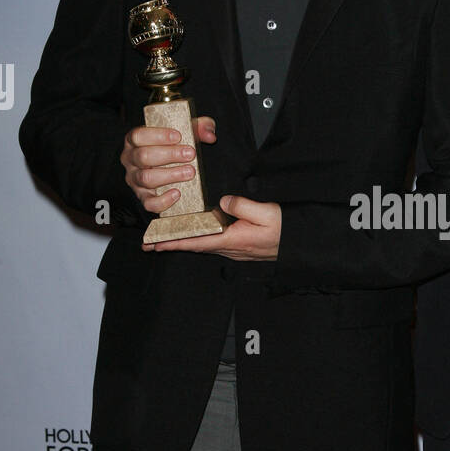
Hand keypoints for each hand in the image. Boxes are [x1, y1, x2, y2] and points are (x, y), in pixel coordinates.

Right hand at [121, 116, 215, 212]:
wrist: (168, 166)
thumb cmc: (171, 146)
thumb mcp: (182, 133)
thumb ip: (197, 128)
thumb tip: (209, 134)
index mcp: (134, 141)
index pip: (138, 135)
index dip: (157, 135)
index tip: (178, 136)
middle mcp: (130, 160)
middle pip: (143, 156)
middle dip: (169, 155)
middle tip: (190, 154)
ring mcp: (135, 179)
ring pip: (146, 178)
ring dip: (170, 175)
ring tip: (189, 172)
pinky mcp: (143, 197)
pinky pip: (149, 203)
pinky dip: (163, 200)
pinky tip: (177, 193)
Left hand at [145, 195, 280, 259]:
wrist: (299, 243)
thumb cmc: (285, 230)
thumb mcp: (266, 213)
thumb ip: (242, 206)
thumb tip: (223, 201)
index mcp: (232, 240)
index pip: (195, 242)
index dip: (173, 242)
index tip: (154, 243)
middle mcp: (229, 248)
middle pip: (194, 246)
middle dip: (172, 244)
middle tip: (150, 243)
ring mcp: (234, 249)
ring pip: (203, 245)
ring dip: (184, 242)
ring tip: (166, 239)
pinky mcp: (239, 245)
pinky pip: (213, 243)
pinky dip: (198, 239)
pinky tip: (195, 234)